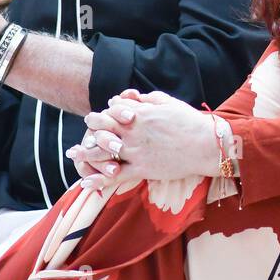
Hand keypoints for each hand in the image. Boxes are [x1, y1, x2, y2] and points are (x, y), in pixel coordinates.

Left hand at [68, 92, 218, 186]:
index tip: (103, 114)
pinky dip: (99, 180)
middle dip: (92, 126)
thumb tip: (133, 97)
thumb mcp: (169, 102)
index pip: (112, 109)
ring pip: (102, 152)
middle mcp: (133, 132)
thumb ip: (148, 99)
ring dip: (85, 153)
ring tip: (73, 154)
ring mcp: (136, 151)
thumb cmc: (190, 122)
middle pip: (102, 128)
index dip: (106, 111)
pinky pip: (115, 176)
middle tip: (87, 128)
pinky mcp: (142, 169)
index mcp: (140, 114)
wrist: (207, 145)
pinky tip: (85, 183)